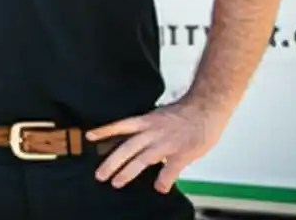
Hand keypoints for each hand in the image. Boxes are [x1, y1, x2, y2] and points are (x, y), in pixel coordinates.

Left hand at [87, 101, 227, 192]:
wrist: (207, 107)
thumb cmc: (185, 113)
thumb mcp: (160, 116)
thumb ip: (147, 128)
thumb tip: (136, 138)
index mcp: (147, 120)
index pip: (121, 125)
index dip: (105, 130)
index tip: (88, 136)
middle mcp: (153, 131)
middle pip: (127, 148)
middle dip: (111, 162)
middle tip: (99, 175)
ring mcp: (166, 143)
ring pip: (142, 160)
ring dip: (127, 173)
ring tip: (116, 183)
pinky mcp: (181, 153)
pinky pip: (170, 171)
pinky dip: (164, 181)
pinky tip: (160, 188)